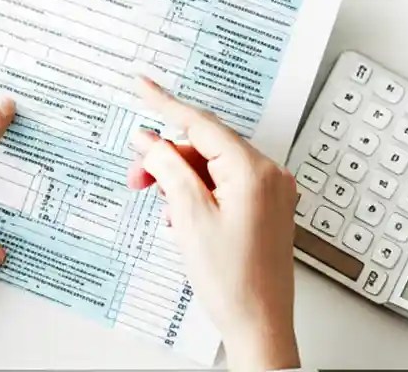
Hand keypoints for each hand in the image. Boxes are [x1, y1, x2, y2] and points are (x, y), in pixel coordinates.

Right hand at [128, 79, 299, 371]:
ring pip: (212, 166)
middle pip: (205, 145)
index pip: (200, 123)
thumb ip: (167, 167)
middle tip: (137, 177)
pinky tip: (182, 216)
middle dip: (167, 158)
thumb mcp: (188, 215)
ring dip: (181, 179)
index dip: (164, 103)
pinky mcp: (266, 208)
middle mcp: (268, 174)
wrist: (258, 323)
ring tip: (163, 207)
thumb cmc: (232, 279)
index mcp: (253, 170)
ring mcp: (270, 191)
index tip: (142, 84)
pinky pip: (224, 184)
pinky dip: (198, 193)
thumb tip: (150, 140)